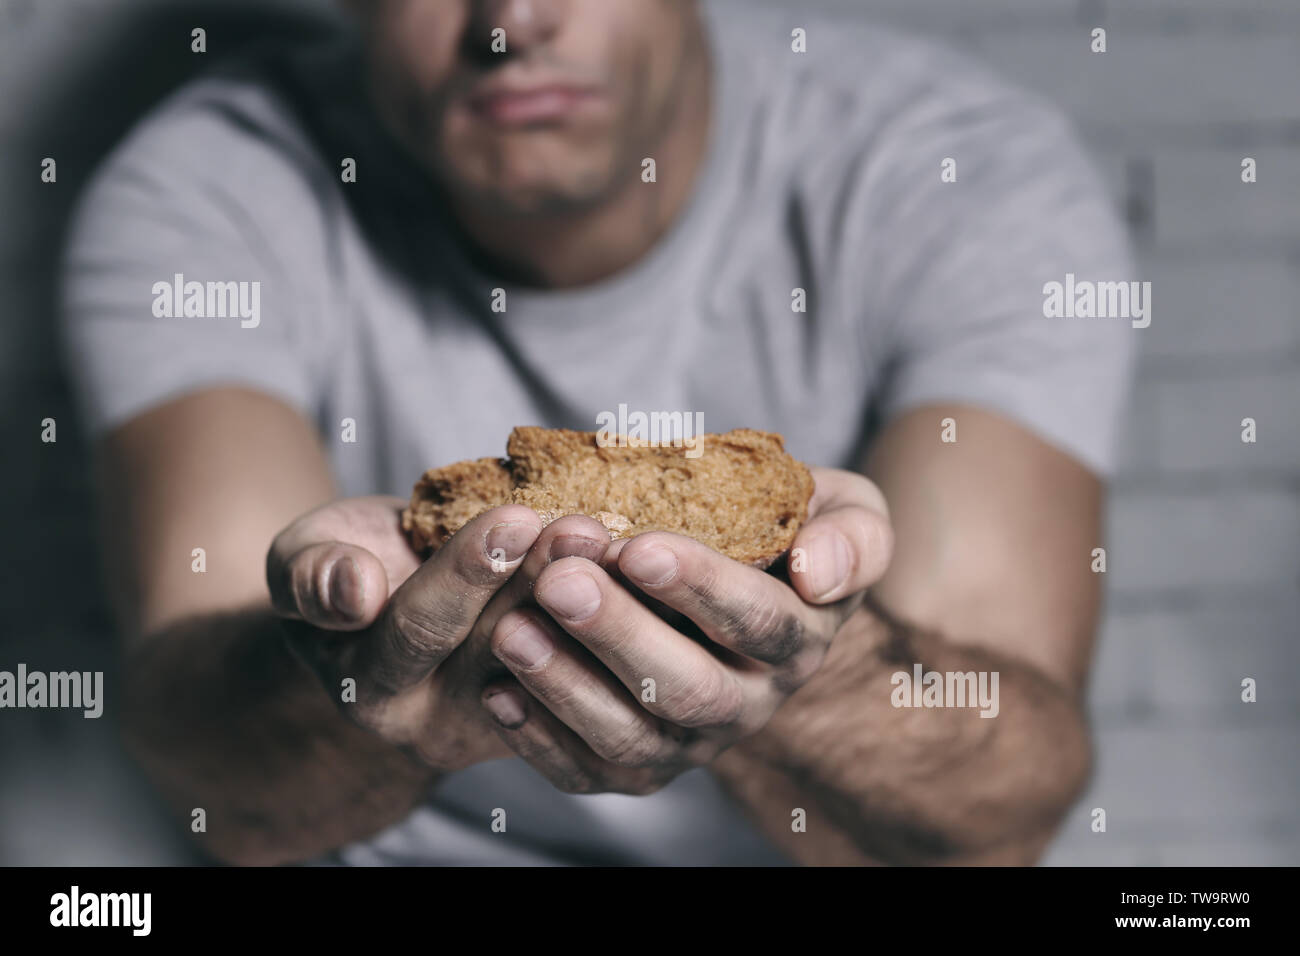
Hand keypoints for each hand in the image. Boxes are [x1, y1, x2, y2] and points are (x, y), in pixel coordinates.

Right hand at [265, 495, 617, 771]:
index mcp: (369, 689)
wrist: (383, 609)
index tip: (514, 517)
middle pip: (499, 650)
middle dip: (543, 581)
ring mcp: (501, 724)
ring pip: (554, 664)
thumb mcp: (299, 559)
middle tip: (585, 528)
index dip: (467, 574)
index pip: (421, 630)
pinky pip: (588, 674)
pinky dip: (613, 620)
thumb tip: (355, 591)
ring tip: (614, 542)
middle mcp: (436, 723)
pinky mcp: (551, 712)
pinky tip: (637, 574)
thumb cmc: (343, 566)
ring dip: (589, 602)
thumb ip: (312, 577)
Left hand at [477, 467, 892, 793]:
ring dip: (568, 686)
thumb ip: (854, 536)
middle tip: (560, 580)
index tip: (639, 546)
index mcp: (800, 639)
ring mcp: (692, 744)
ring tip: (511, 630)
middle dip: (620, 634)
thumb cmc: (783, 527)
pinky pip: (588, 773)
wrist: (747, 575)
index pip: (758, 622)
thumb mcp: (842, 510)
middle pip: (690, 689)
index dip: (701, 588)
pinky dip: (540, 740)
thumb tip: (818, 573)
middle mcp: (751, 704)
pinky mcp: (637, 767)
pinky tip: (497, 694)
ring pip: (633, 738)